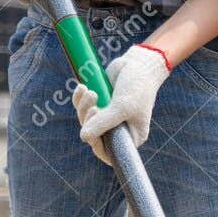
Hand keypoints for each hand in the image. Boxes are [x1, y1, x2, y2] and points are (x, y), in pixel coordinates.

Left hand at [72, 45, 171, 164]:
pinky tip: (82, 87)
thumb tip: (83, 137)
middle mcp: (119, 129)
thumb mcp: (121, 107)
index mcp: (131, 136)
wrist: (138, 64)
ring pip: (86, 119)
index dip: (98, 146)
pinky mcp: (100, 102)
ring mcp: (108, 116)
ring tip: (90, 91)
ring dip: (83, 106)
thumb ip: (102, 123)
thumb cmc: (137, 88)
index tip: (92, 135)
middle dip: (89, 120)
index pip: (110, 152)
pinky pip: (82, 106)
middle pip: (94, 134)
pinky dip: (79, 98)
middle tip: (94, 106)